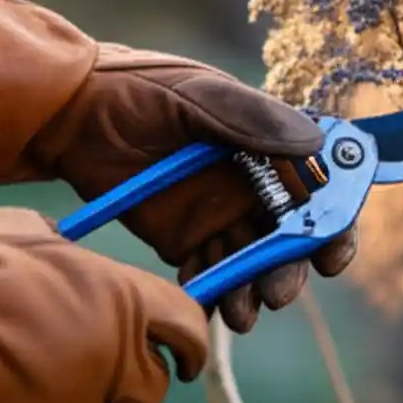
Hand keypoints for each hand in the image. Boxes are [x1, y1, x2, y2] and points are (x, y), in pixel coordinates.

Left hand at [0, 0, 357, 330]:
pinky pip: (209, 273)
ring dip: (256, 289)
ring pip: (253, 260)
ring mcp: (219, 213)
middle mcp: (253, 183)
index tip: (333, 255)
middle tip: (278, 294)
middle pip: (291, 235)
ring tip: (243, 315)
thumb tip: (314, 145)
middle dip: (291, 268)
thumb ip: (251, 120)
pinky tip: (213, 312)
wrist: (67, 111)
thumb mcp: (197, 94)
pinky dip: (216, 295)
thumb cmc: (138, 87)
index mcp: (268, 144)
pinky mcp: (183, 239)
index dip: (335, 223)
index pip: (319, 187)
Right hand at [0, 201, 207, 402]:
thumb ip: (64, 252)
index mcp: (125, 300)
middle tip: (87, 371)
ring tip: (19, 384)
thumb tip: (63, 249)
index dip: (191, 345)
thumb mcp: (29, 234)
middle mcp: (115, 358)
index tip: (188, 358)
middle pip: (150, 390)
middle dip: (126, 384)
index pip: (190, 328)